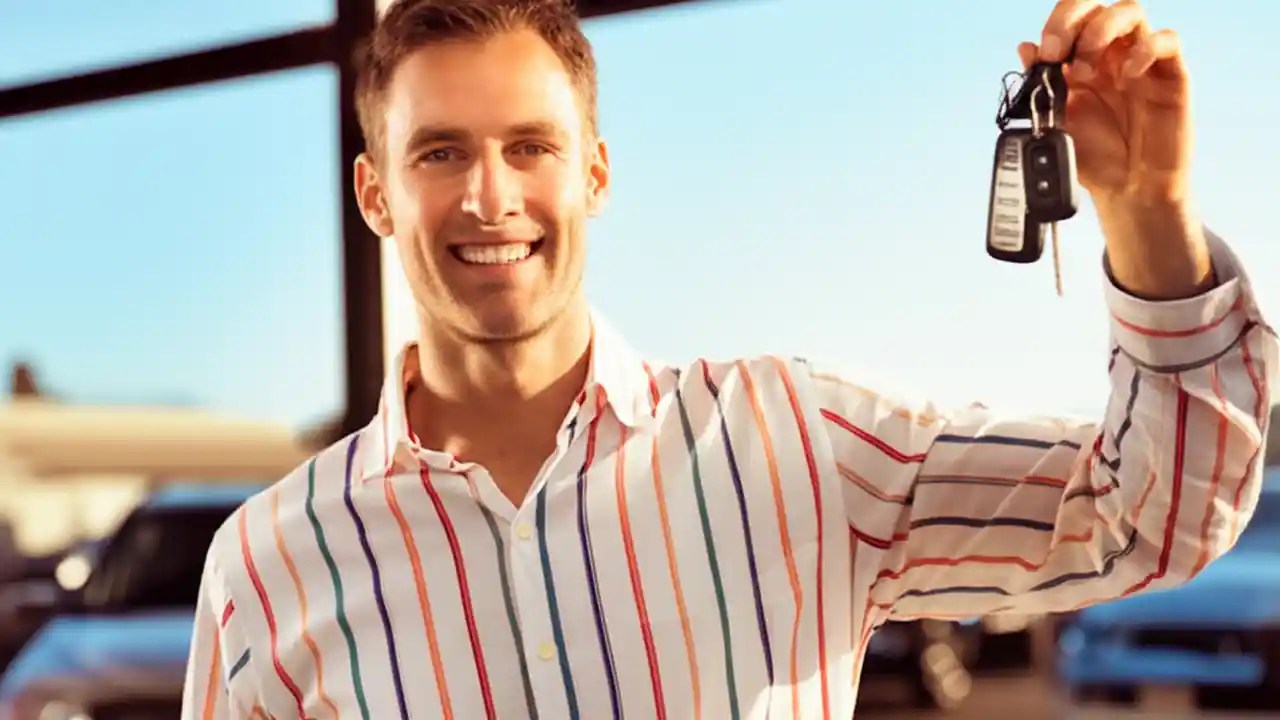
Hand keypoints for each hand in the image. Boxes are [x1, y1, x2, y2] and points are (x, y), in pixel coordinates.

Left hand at [1019, 0, 1190, 203]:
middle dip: (1074, 21)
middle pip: (1097, 5)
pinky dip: (1146, 48)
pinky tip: (1127, 74)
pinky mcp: (1171, 75)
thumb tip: (1025, 47)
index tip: (1046, 55)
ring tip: (1089, 68)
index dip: (1057, 25)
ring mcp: (1141, 61)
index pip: (1070, 18)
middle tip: (1061, 53)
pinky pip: (1167, 40)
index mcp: (1079, 61)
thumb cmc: (1094, 156)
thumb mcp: (1057, 122)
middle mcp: (1110, 54)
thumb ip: (1041, 85)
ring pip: (1131, 11)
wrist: (1127, 189)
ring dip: (1103, 29)